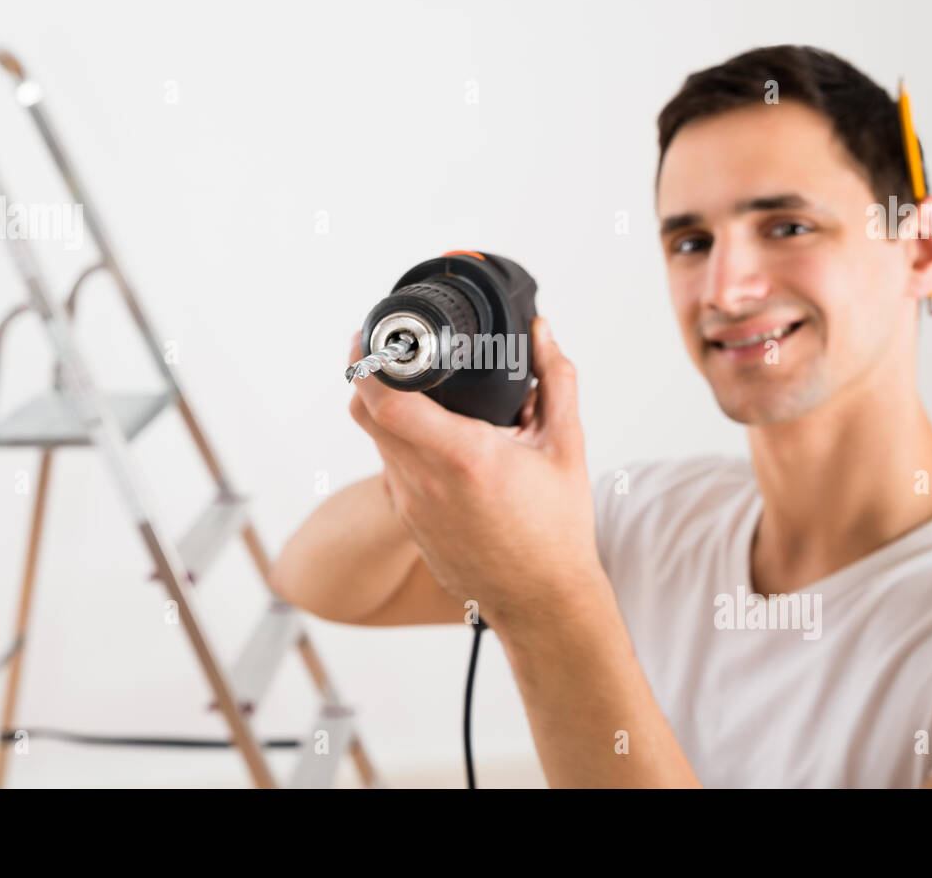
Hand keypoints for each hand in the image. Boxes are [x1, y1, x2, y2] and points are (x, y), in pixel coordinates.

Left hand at [346, 316, 600, 629]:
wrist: (542, 601)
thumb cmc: (557, 529)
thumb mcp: (566, 446)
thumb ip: (555, 380)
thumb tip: (542, 331)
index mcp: (463, 458)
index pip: (386, 402)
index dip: (365, 362)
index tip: (369, 335)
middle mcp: (426, 483)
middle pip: (366, 414)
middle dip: (366, 374)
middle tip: (383, 349)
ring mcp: (411, 506)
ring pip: (376, 442)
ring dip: (385, 410)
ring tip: (417, 390)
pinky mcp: (409, 524)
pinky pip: (391, 470)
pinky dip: (401, 445)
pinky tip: (433, 438)